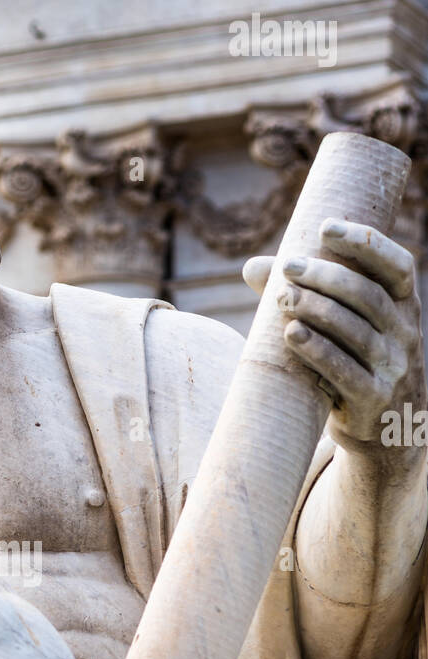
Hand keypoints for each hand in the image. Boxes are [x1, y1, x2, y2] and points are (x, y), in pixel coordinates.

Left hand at [244, 218, 424, 465]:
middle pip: (368, 295)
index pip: (397, 265)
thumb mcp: (341, 328)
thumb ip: (303, 295)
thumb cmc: (353, 364)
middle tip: (288, 267)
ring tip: (283, 297)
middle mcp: (406, 335)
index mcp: (404, 307)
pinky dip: (318, 350)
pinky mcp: (374, 401)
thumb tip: (251, 267)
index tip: (326, 227)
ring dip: (317, 309)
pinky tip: (291, 334)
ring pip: (356, 331)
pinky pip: (346, 372)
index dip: (366, 243)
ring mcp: (394, 369)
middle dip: (326, 276)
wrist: (383, 432)